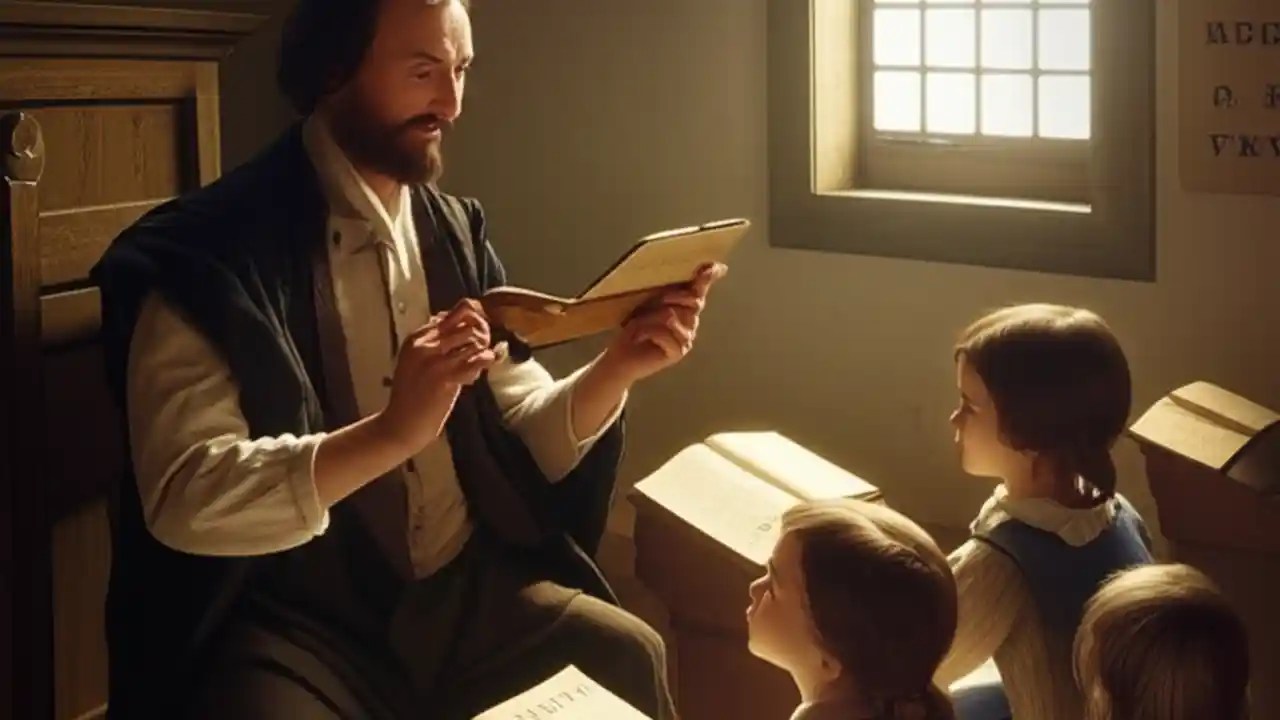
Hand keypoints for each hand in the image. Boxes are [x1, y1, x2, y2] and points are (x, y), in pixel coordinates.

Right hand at [375, 299, 495, 453]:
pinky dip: (484, 364)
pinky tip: (473, 377)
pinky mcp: (445, 378)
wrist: (400, 425)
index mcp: (417, 338)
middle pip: (467, 323)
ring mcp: (434, 360)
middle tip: (479, 353)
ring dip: (481, 352)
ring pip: (475, 340)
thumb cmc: (412, 395)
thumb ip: (433, 343)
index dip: (472, 323)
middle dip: (481, 336)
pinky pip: (478, 360)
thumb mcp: (416, 361)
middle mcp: (425, 344)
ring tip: (473, 367)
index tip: (473, 340)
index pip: (453, 314)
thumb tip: (455, 324)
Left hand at [598, 263, 726, 385]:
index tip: (712, 266)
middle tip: (653, 301)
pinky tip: (639, 337)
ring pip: (672, 316)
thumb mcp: (644, 303)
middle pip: (693, 301)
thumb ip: (662, 290)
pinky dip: (648, 332)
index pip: (700, 290)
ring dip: (651, 318)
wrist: (620, 357)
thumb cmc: (632, 328)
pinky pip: (666, 334)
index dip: (708, 277)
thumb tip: (670, 269)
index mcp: (684, 307)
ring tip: (637, 324)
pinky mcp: (678, 352)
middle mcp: (690, 322)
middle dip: (673, 296)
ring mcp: (686, 338)